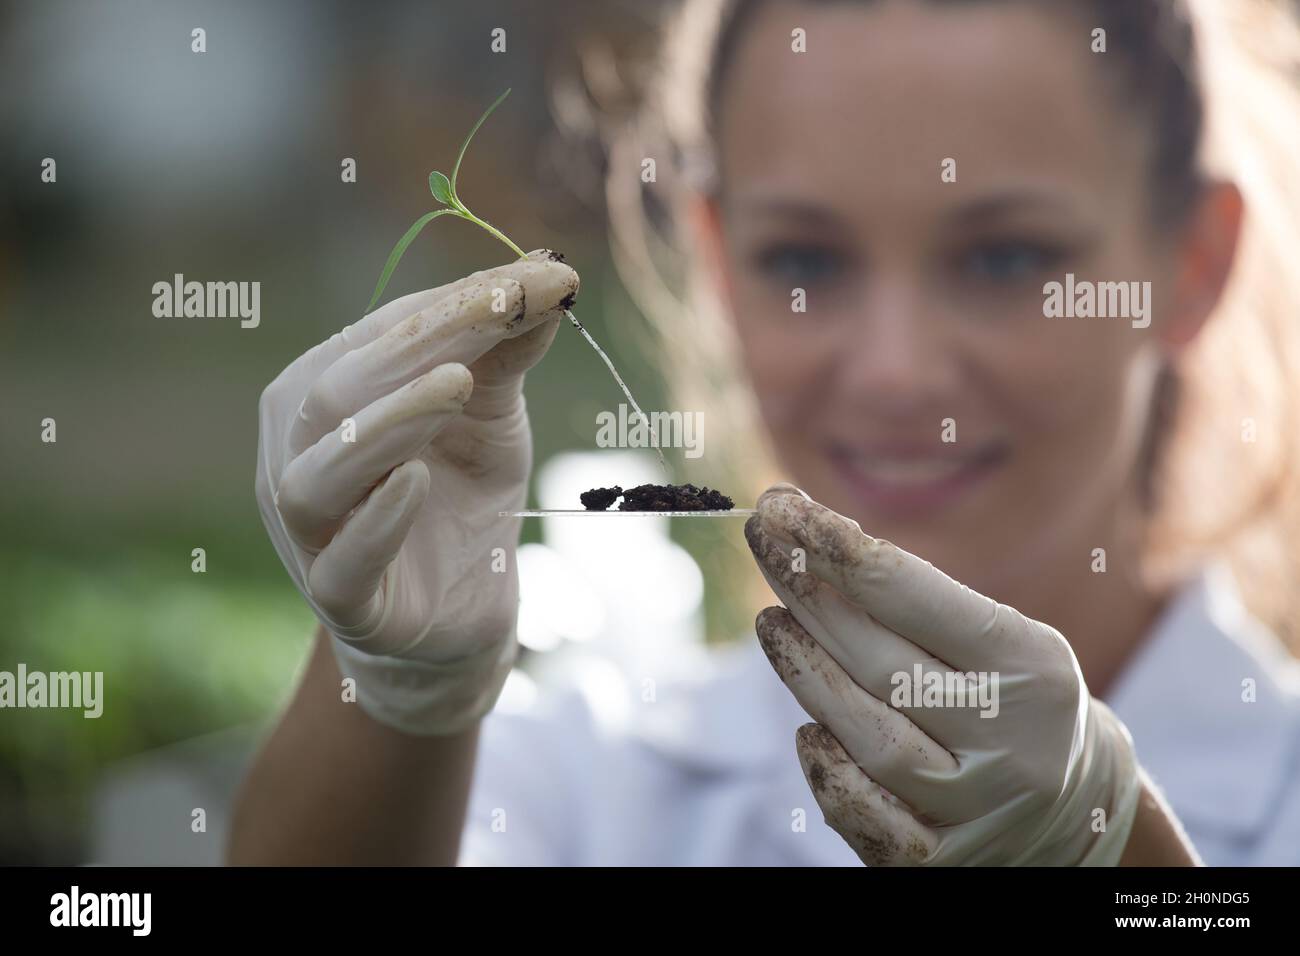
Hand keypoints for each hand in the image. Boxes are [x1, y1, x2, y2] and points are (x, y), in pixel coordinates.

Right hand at [256, 251, 578, 734]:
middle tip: (506, 311)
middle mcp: (298, 456)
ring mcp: (311, 534)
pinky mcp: (341, 602)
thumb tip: (548, 271)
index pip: (381, 336)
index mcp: (325, 395)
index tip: (545, 277)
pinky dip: (377, 520)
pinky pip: (342, 563)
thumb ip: (505, 351)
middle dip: (425, 345)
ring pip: (319, 473)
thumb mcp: (492, 416)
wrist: (459, 613)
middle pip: (337, 390)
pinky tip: (419, 482)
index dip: (458, 303)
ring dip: (388, 423)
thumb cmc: (461, 497)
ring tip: (455, 385)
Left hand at [745, 483, 1140, 864]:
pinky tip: (808, 728)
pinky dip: (827, 768)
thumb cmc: (1012, 698)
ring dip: (806, 673)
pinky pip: (866, 813)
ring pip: (869, 736)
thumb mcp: (999, 638)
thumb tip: (804, 533)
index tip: (781, 507)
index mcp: (1030, 666)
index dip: (835, 546)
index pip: (912, 594)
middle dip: (808, 592)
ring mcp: (977, 807)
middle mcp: (1010, 738)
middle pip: (881, 659)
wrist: (1080, 813)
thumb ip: (915, 601)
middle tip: (764, 542)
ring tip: (771, 622)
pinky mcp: (942, 862)